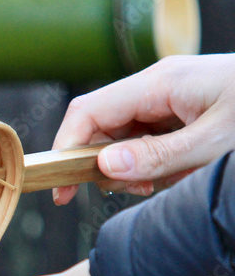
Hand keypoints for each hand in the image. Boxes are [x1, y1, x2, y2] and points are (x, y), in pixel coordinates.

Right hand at [52, 54, 234, 204]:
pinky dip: (153, 162)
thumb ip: (156, 157)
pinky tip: (175, 174)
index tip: (62, 191)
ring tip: (163, 184)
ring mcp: (170, 96)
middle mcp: (159, 85)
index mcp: (160, 83)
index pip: (87, 112)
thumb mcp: (213, 145)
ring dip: (133, 166)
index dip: (66, 150)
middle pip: (102, 126)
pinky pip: (148, 137)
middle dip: (106, 163)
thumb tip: (103, 167)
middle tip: (134, 192)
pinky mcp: (182, 109)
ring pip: (124, 135)